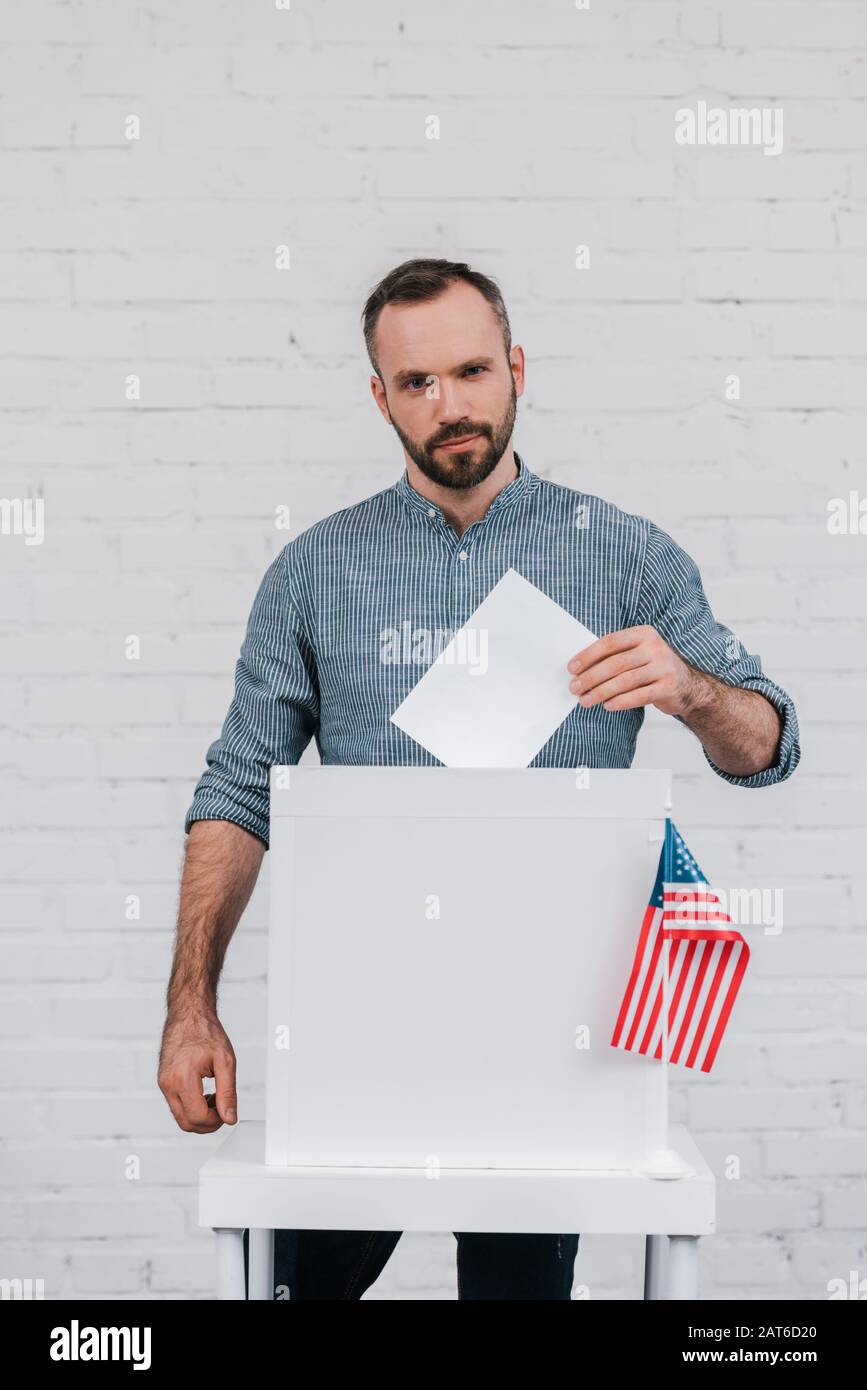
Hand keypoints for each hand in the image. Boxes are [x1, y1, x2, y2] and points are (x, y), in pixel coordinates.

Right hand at [158, 1006, 237, 1132]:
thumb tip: (230, 1118)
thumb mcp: (225, 1061)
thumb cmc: (206, 1032)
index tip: (227, 1112)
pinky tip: (204, 1094)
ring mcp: (163, 1083)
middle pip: (186, 1123)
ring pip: (180, 1117)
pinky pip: (176, 1105)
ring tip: (215, 1098)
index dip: (216, 1121)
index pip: (198, 1117)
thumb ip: (228, 1093)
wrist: (188, 1015)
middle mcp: (168, 1084)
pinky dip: (191, 1107)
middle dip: (207, 1124)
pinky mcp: (163, 1082)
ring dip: (199, 1116)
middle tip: (223, 1109)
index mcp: (182, 1078)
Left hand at [566, 624, 705, 716]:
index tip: (572, 668)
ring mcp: (664, 667)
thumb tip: (580, 669)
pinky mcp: (669, 687)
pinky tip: (607, 706)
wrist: (688, 686)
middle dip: (591, 677)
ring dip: (601, 692)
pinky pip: (639, 696)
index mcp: (644, 634)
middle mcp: (655, 647)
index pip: (610, 642)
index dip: (588, 655)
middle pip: (616, 663)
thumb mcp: (638, 654)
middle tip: (575, 687)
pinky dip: (620, 702)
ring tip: (586, 700)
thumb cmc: (653, 669)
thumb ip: (615, 656)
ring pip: (625, 681)